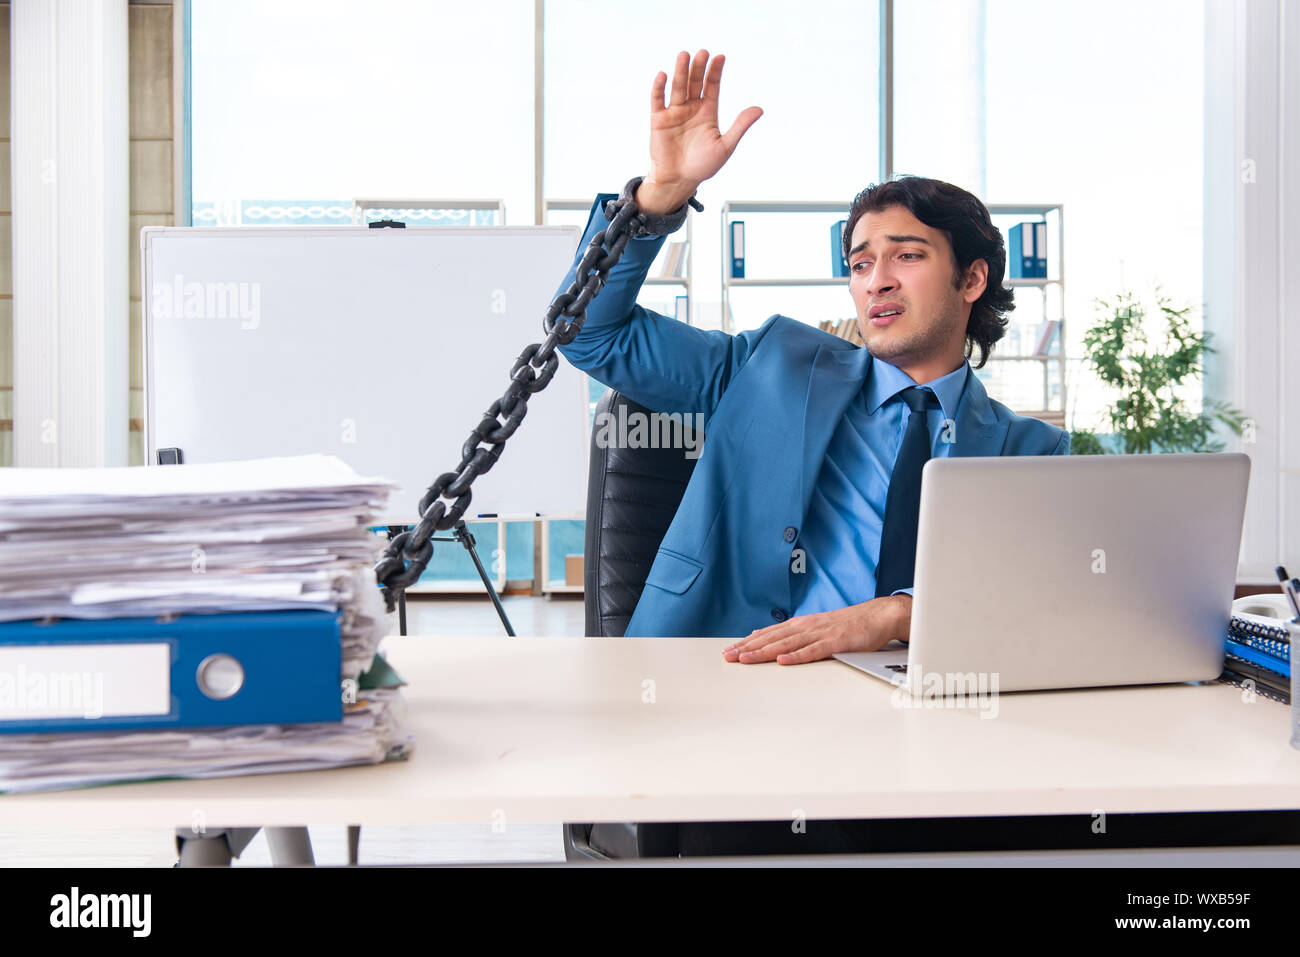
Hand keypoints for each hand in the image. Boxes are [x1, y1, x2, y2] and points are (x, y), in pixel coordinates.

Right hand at [636, 49, 763, 213]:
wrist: (679, 181)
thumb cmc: (703, 166)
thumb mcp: (725, 146)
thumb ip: (740, 126)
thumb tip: (759, 109)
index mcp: (708, 112)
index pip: (712, 86)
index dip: (715, 72)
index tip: (720, 57)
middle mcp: (691, 108)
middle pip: (695, 82)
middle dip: (698, 67)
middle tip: (703, 52)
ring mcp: (674, 112)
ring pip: (678, 87)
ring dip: (681, 71)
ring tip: (684, 55)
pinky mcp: (658, 120)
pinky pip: (658, 101)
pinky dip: (659, 88)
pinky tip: (663, 75)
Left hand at [722, 595, 911, 664]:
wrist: (878, 616)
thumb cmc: (849, 626)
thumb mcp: (818, 628)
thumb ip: (797, 636)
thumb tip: (772, 642)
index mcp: (801, 624)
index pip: (769, 634)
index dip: (748, 642)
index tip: (729, 650)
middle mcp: (807, 626)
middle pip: (772, 638)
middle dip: (749, 648)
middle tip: (729, 656)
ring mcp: (821, 633)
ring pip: (787, 644)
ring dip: (765, 652)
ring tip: (746, 659)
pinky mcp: (836, 642)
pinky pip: (814, 651)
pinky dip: (797, 656)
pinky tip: (783, 661)